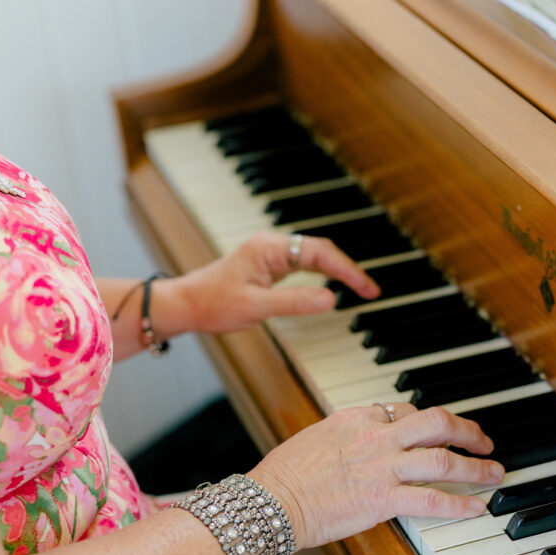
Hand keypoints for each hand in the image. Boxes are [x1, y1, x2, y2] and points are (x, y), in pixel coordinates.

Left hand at [173, 230, 378, 333]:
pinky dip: (321, 274)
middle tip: (370, 291)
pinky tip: (333, 284)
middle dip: (348, 269)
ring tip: (359, 288)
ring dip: (337, 270)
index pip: (319, 253)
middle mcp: (270, 246)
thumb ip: (295, 302)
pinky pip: (301, 264)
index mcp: (268, 248)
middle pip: (320, 251)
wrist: (185, 305)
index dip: (347, 270)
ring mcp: (269, 255)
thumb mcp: (256, 307)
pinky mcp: (266, 266)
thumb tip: (331, 299)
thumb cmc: (212, 304)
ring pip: (312, 256)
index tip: (366, 288)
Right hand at [249, 402, 504, 550]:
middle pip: (436, 422)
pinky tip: (477, 507)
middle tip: (483, 440)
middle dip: (466, 430)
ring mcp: (382, 467)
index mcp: (356, 418)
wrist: (270, 500)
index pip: (404, 410)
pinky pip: (432, 500)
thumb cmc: (283, 476)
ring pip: (443, 460)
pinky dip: (460, 504)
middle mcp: (375, 436)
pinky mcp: (383, 499)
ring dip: (476, 467)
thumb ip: (344, 437)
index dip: (427, 422)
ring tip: (494, 473)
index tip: (437, 432)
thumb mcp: (314, 439)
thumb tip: (359, 444)